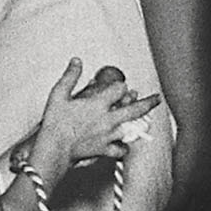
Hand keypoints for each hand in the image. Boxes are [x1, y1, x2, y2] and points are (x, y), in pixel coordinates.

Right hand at [22, 60, 156, 189]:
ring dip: (137, 123)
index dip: (120, 86)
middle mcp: (107, 119)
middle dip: (149, 102)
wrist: (54, 149)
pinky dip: (123, 147)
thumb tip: (76, 62)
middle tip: (157, 99)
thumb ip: (70, 76)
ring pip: (131, 128)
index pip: (119, 89)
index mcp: (98, 104)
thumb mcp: (59, 94)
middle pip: (135, 109)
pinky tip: (123, 144)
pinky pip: (121, 149)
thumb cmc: (55, 124)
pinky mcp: (104, 149)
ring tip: (143, 120)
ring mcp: (108, 135)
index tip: (119, 87)